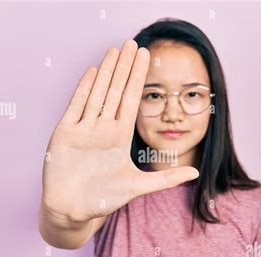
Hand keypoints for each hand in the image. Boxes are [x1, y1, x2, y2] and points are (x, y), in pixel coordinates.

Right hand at [41, 39, 198, 221]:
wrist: (73, 210)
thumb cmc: (104, 200)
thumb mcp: (138, 186)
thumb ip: (166, 178)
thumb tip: (196, 173)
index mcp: (119, 137)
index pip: (131, 100)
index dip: (139, 78)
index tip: (147, 57)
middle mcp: (103, 129)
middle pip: (116, 91)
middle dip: (125, 67)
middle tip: (133, 42)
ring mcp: (84, 128)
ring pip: (97, 93)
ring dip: (106, 71)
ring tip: (114, 49)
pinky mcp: (65, 132)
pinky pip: (76, 106)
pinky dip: (84, 89)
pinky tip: (93, 71)